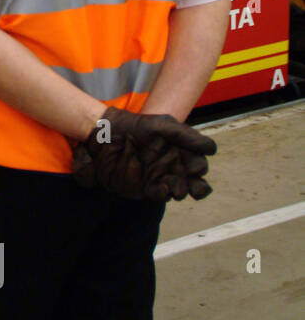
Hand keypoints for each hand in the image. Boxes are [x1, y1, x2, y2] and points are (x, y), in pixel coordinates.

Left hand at [71, 106, 215, 200]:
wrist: (107, 133)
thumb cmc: (137, 126)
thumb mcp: (163, 125)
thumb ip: (186, 135)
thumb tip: (212, 149)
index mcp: (181, 152)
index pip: (198, 164)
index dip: (199, 168)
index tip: (195, 168)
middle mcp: (174, 166)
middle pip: (194, 182)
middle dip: (197, 187)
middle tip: (194, 188)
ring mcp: (160, 177)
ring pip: (179, 190)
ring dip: (182, 192)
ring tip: (178, 191)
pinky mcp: (146, 186)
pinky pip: (160, 194)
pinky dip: (164, 194)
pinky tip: (162, 189)